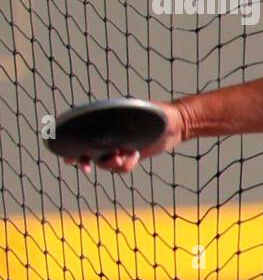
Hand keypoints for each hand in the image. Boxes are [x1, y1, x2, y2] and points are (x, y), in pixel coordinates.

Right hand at [65, 100, 187, 174]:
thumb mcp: (138, 110)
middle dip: (84, 162)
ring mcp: (117, 148)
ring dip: (110, 163)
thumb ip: (123, 115)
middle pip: (86, 153)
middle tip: (86, 167)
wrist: (176, 125)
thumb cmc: (156, 113)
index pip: (80, 134)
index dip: (70, 147)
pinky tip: (135, 155)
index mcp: (104, 123)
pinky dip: (126, 165)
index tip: (68, 156)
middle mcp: (107, 136)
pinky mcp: (128, 158)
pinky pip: (120, 169)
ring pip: (104, 163)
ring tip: (123, 156)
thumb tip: (104, 122)